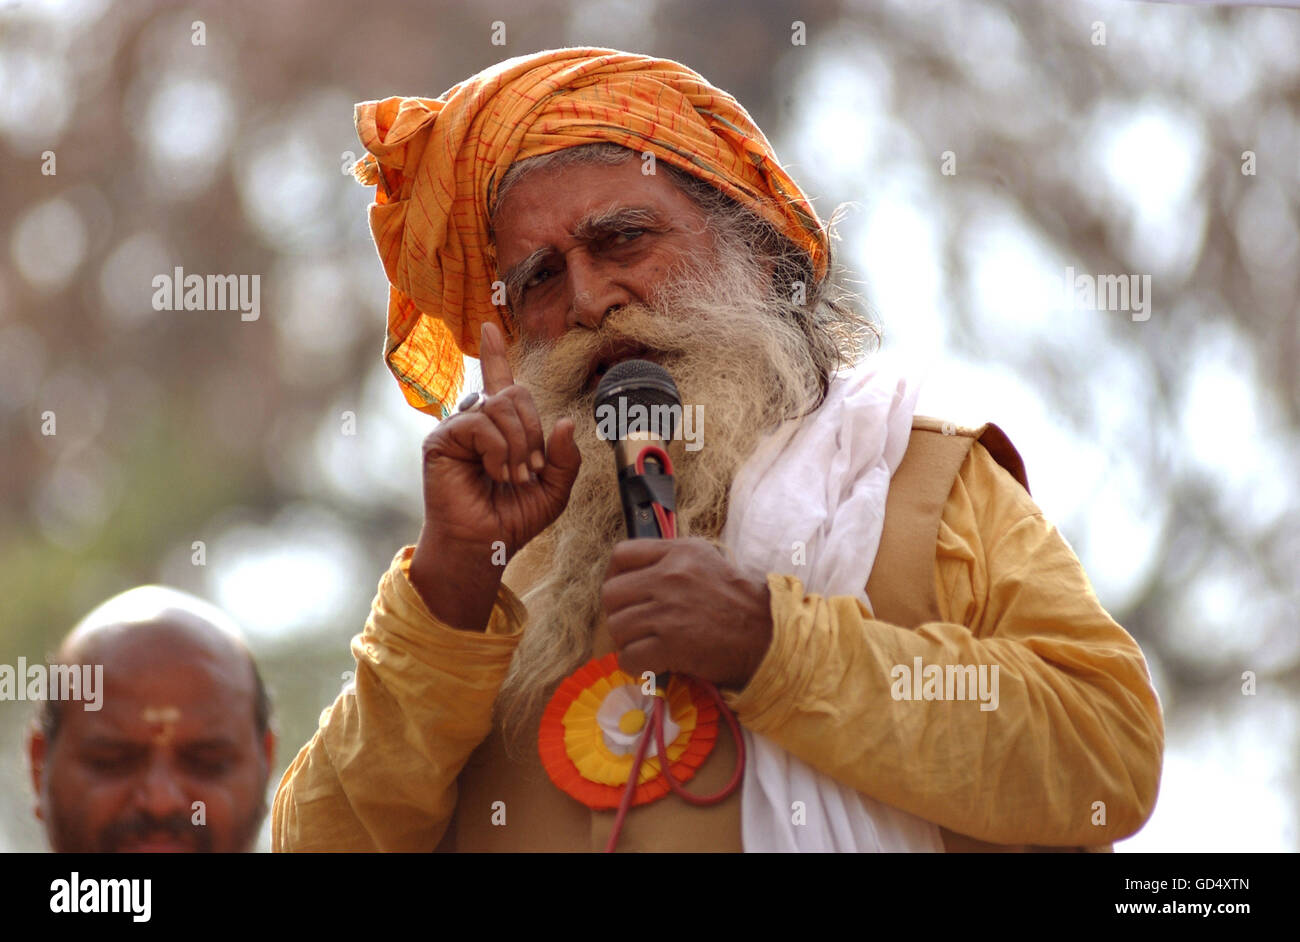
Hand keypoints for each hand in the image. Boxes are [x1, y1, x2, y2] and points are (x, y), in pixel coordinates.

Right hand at [409, 321, 581, 630]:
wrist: (483, 546)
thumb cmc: (512, 519)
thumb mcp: (554, 488)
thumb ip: (564, 457)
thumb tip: (563, 423)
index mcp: (501, 429)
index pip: (501, 382)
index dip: (496, 355)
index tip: (490, 327)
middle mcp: (477, 423)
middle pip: (515, 393)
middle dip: (532, 431)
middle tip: (528, 469)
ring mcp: (457, 429)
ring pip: (501, 406)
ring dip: (518, 444)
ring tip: (512, 476)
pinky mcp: (441, 441)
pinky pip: (481, 422)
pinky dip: (498, 449)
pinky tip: (495, 472)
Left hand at [600, 538, 773, 689]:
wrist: (767, 636)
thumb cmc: (738, 602)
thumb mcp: (706, 561)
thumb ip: (670, 559)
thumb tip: (634, 573)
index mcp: (679, 552)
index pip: (621, 554)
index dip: (615, 576)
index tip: (625, 593)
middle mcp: (670, 576)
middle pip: (611, 594)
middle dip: (619, 612)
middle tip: (637, 625)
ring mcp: (668, 611)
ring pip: (616, 627)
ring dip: (628, 641)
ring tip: (648, 645)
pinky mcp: (670, 644)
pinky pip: (628, 657)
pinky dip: (636, 665)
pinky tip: (654, 663)